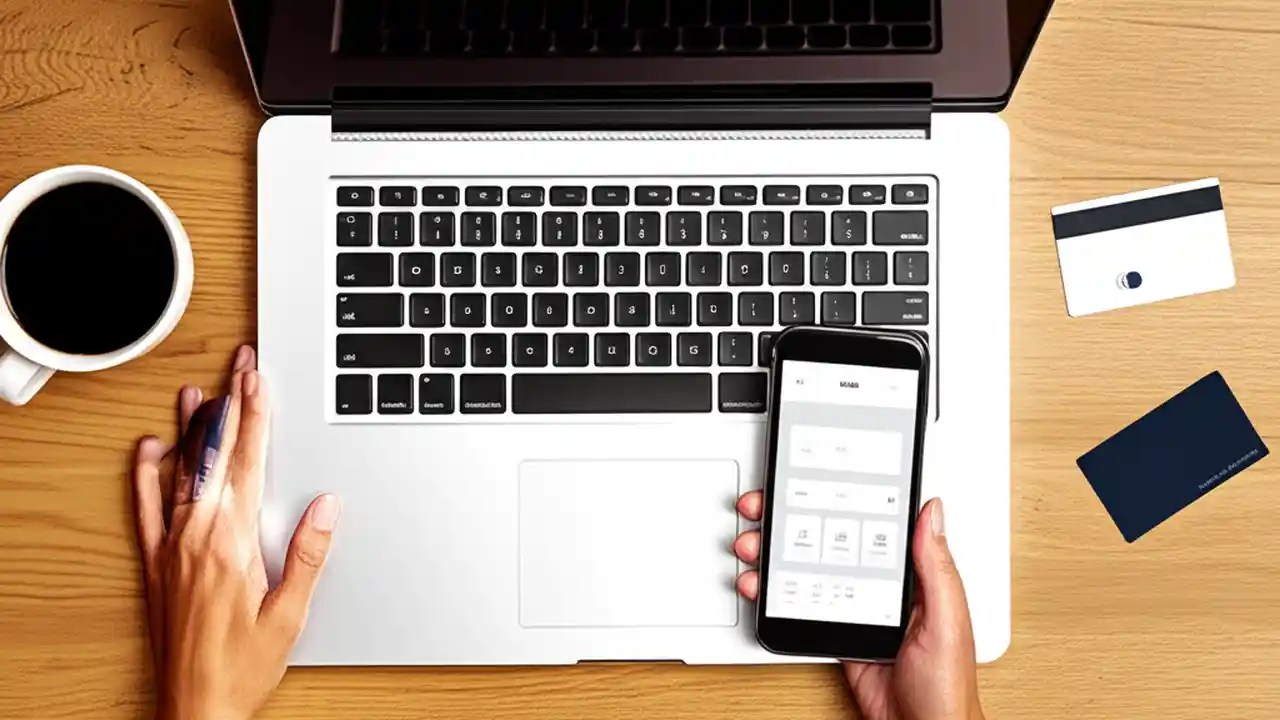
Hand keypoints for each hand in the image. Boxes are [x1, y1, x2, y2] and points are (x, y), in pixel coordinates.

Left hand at [131, 345, 340, 719]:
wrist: (194, 708)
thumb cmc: (242, 668)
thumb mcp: (290, 615)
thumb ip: (308, 554)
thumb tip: (326, 506)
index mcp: (233, 543)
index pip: (248, 463)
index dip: (254, 416)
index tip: (258, 380)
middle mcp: (196, 537)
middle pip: (216, 455)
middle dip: (230, 405)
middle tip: (240, 366)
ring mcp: (172, 548)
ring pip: (182, 472)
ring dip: (194, 429)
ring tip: (200, 391)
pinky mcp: (156, 564)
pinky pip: (147, 508)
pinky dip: (146, 474)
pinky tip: (151, 448)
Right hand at [734, 494, 983, 719]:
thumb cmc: (948, 686)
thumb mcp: (947, 619)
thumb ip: (936, 567)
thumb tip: (932, 512)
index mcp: (911, 574)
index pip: (868, 523)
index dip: (833, 499)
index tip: (805, 481)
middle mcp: (879, 586)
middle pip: (826, 540)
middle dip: (788, 522)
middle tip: (762, 510)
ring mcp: (854, 608)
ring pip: (806, 569)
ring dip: (773, 555)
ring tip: (752, 547)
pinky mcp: (836, 633)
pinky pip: (801, 605)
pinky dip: (774, 593)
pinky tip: (760, 584)